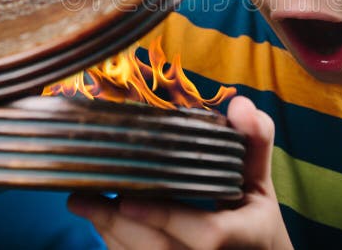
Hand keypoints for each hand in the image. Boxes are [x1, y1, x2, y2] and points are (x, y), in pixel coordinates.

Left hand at [67, 96, 293, 249]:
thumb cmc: (255, 224)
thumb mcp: (260, 183)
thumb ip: (253, 142)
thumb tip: (240, 105)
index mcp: (246, 235)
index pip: (207, 234)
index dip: (164, 216)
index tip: (126, 199)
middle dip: (117, 223)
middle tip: (81, 196)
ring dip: (110, 233)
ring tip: (83, 202)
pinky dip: (117, 244)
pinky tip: (101, 220)